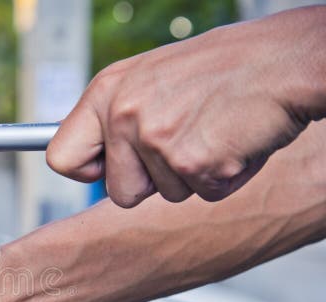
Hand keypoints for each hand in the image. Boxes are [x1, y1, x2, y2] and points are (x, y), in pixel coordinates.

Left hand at [47, 7, 324, 207]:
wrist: (284, 61)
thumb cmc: (224, 69)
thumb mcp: (151, 79)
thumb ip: (117, 117)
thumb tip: (88, 158)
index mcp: (107, 92)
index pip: (61, 158)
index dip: (89, 172)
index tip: (106, 169)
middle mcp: (124, 115)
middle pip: (120, 192)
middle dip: (153, 181)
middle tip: (184, 141)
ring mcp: (156, 139)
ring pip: (164, 195)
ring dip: (192, 176)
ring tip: (212, 131)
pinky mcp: (191, 162)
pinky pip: (202, 195)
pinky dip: (222, 178)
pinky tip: (232, 141)